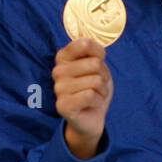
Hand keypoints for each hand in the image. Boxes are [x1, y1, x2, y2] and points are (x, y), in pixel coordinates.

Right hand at [54, 37, 112, 158]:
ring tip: (95, 96)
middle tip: (97, 86)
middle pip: (95, 63)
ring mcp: (58, 88)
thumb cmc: (95, 89)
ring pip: (95, 81)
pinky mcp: (63, 105)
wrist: (92, 118)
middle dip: (103, 76)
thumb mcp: (97, 67)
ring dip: (102, 91)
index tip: (99, 62)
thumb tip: (90, 45)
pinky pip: (91, 95)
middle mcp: (58, 71)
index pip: (84, 43)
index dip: (99, 53)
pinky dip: (98, 100)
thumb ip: (93, 54)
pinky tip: (92, 105)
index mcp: (64, 57)